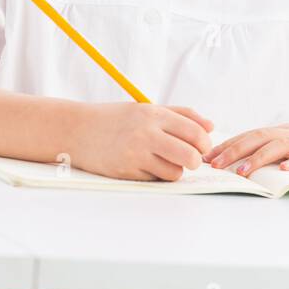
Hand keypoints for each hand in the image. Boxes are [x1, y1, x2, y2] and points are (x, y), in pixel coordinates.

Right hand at [69, 103, 212, 181]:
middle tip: (190, 159)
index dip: (204, 143)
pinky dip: (156, 176)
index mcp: (153, 114)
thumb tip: (211, 126)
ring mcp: (136, 154)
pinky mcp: (126, 171)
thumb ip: (180, 114)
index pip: (194, 131)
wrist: (77, 130)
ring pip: (174, 172)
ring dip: (174, 170)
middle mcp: (146, 133)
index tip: (202, 147)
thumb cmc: (115, 118)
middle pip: (189, 155)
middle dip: (195, 161)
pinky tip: (145, 165)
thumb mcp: (146, 108)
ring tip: (163, 161)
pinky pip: (155, 180)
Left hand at [202, 119, 288, 179]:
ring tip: (242, 171)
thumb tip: (246, 163)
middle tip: (213, 164)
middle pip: (259, 138)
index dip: (229, 145)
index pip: (251, 135)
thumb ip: (279, 152)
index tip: (207, 157)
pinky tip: (284, 171)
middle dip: (234, 150)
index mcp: (286, 132)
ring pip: (281, 146)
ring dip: (259, 158)